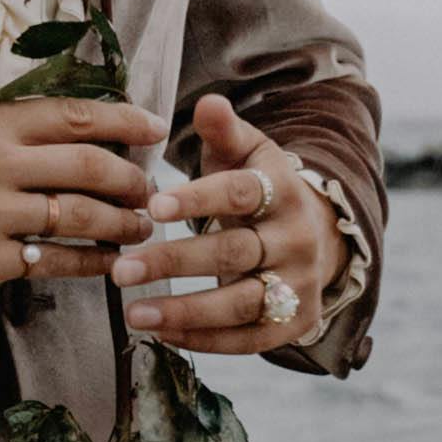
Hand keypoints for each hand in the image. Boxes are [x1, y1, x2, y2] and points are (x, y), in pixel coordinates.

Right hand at [0, 94, 162, 309]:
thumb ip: (11, 131)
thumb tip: (81, 132)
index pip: (73, 114)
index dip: (125, 120)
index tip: (156, 128)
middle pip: (88, 164)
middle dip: (132, 179)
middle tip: (151, 191)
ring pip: (79, 214)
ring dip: (122, 223)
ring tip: (142, 228)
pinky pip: (55, 260)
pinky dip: (92, 262)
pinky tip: (112, 263)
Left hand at [112, 87, 341, 355]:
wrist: (320, 237)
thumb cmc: (261, 190)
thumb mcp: (248, 155)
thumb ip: (223, 131)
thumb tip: (208, 101)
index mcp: (283, 190)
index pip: (242, 193)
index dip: (199, 200)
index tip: (152, 207)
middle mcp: (296, 239)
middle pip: (233, 253)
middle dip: (174, 261)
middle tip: (120, 269)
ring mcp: (297, 284)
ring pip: (240, 303)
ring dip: (185, 312)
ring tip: (134, 314)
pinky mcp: (293, 323)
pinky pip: (247, 339)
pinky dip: (204, 340)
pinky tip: (161, 333)